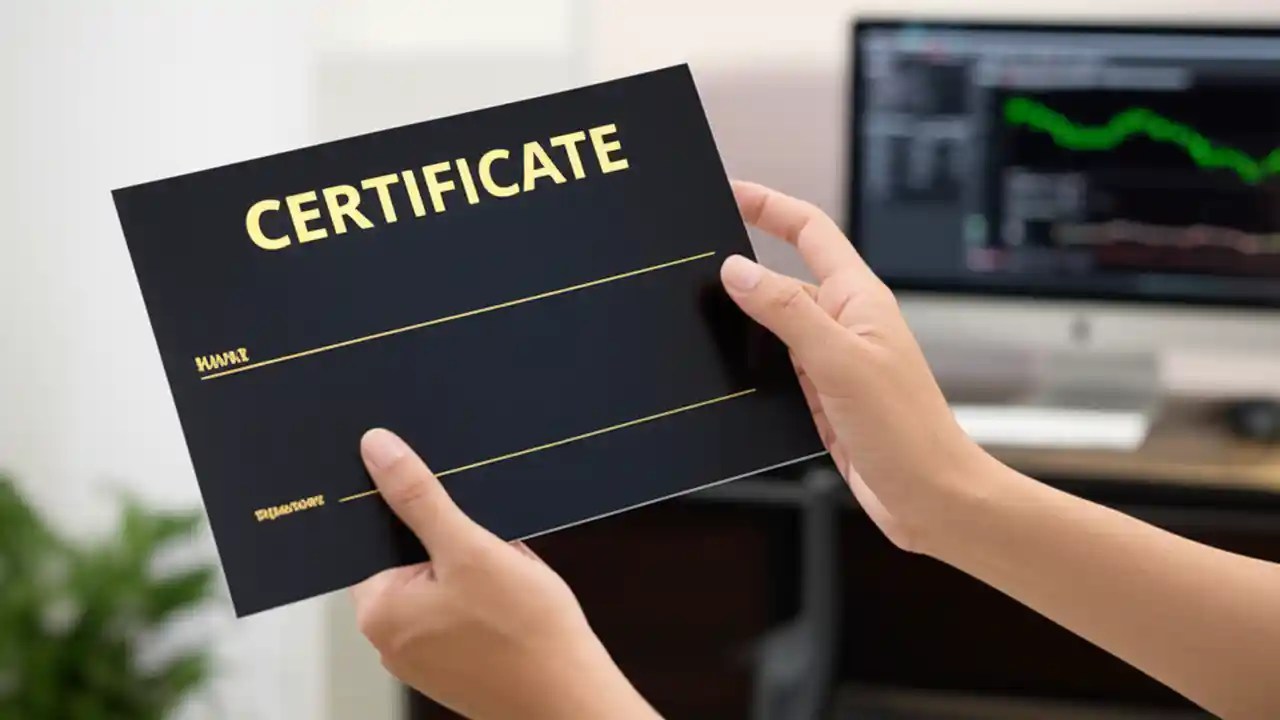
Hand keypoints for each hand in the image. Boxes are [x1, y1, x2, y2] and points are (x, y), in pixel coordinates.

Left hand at [350, 429, 656, 719]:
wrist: (572, 700)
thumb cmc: (525, 634)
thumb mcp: (470, 549)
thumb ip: (419, 497)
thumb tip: (377, 448)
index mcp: (378, 610)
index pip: (372, 537)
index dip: (404, 506)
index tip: (436, 491)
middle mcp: (390, 638)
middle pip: (411, 558)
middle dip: (451, 539)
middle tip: (489, 542)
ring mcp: (424, 656)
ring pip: (442, 582)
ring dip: (474, 566)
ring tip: (509, 574)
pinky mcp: (456, 664)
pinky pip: (462, 610)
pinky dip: (486, 594)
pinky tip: (516, 598)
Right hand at [720, 181, 998, 553]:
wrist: (931, 499)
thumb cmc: (907, 432)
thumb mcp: (839, 362)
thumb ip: (787, 312)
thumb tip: (738, 269)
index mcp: (858, 299)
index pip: (809, 231)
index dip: (770, 205)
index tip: (730, 191)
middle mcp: (846, 324)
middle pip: (785, 277)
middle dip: (743, 263)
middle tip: (692, 257)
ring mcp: (833, 362)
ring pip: (775, 326)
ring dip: (742, 320)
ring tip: (696, 314)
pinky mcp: (823, 399)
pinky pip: (777, 368)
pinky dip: (750, 364)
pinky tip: (725, 371)